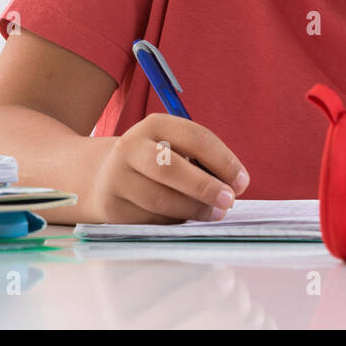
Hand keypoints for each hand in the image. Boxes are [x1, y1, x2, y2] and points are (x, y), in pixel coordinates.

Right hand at [86, 113, 249, 224]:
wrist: (103, 174)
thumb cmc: (156, 161)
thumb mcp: (174, 147)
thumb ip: (202, 161)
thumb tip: (233, 187)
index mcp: (154, 124)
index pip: (194, 137)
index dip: (223, 160)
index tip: (242, 182)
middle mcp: (130, 147)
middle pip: (170, 168)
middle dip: (204, 187)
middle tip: (228, 201)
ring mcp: (117, 178)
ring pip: (160, 199)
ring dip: (193, 210)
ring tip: (214, 214)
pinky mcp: (113, 206)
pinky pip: (150, 219)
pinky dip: (172, 221)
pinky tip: (183, 217)